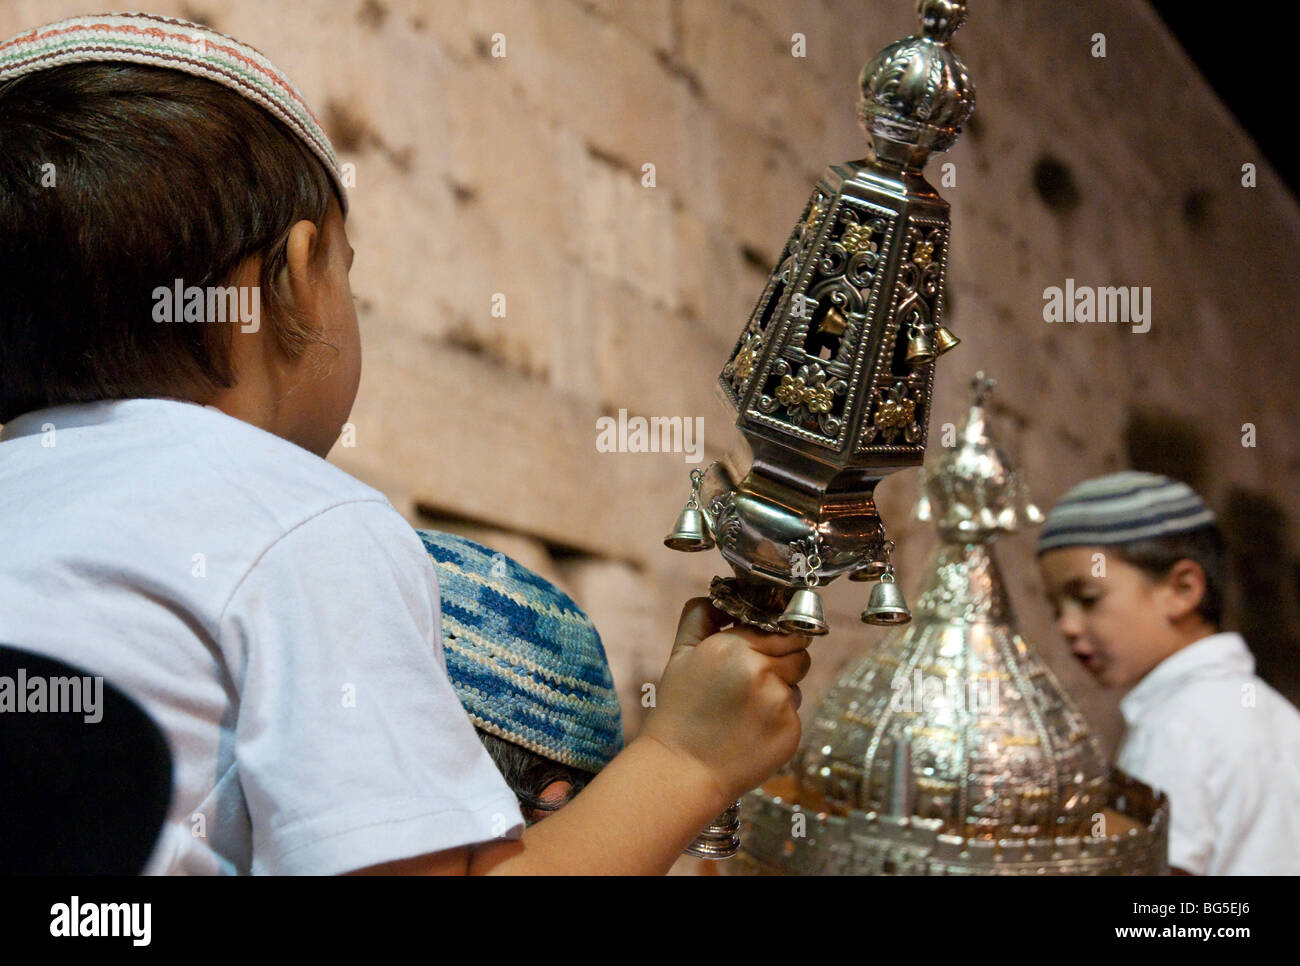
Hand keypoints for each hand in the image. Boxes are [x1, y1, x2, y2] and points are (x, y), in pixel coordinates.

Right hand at [641, 597, 810, 803]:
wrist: (682, 771)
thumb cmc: (678, 714)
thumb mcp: (680, 656)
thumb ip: (701, 617)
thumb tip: (723, 596)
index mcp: (733, 647)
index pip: (781, 628)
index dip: (773, 637)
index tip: (764, 647)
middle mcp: (761, 671)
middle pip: (799, 652)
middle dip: (781, 660)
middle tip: (751, 681)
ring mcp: (779, 703)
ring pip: (796, 683)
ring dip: (779, 690)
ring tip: (744, 710)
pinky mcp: (791, 732)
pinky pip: (794, 714)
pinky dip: (778, 720)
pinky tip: (750, 731)